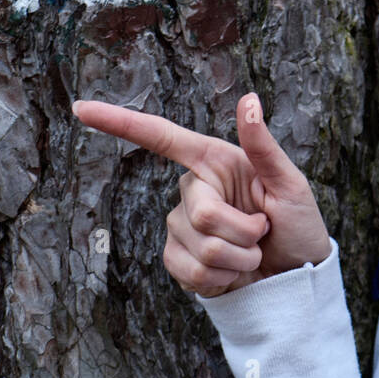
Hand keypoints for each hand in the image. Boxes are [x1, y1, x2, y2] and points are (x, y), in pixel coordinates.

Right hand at [71, 92, 332, 296]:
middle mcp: (193, 191)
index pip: (160, 137)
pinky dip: (222, 277)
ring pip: (199, 247)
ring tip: (253, 253)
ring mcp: (181, 226)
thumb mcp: (291, 183)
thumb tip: (249, 100)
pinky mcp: (177, 259)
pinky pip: (189, 272)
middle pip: (201, 214)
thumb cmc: (298, 223)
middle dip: (242, 232)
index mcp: (214, 161)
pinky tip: (234, 273)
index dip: (120, 122)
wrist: (296, 277)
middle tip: (263, 233)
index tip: (81, 108)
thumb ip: (264, 146)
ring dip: (238, 258)